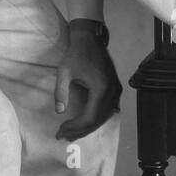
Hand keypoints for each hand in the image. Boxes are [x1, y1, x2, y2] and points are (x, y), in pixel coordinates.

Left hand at [54, 26, 120, 140]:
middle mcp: (112, 92)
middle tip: (63, 136)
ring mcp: (116, 91)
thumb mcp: (64, 72)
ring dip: (87, 127)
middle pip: (97, 120)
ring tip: (71, 133)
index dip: (75, 127)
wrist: (90, 39)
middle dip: (80, 130)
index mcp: (101, 89)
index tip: (60, 130)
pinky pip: (107, 110)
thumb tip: (59, 111)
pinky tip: (84, 123)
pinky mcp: (115, 89)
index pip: (89, 117)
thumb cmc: (76, 54)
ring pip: (103, 117)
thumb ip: (61, 92)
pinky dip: (95, 119)